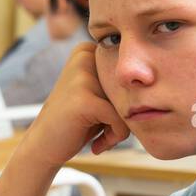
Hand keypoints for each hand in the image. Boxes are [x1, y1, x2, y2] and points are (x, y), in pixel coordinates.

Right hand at [20, 42, 129, 167]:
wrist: (43, 146)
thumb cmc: (77, 122)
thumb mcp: (99, 93)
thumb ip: (120, 81)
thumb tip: (152, 77)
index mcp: (88, 49)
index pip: (129, 73)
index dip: (124, 98)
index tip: (106, 115)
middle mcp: (84, 56)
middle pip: (130, 87)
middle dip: (123, 113)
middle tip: (104, 131)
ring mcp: (82, 76)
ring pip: (127, 103)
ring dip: (119, 128)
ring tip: (101, 136)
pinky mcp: (84, 99)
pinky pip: (120, 120)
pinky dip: (114, 137)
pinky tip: (96, 145)